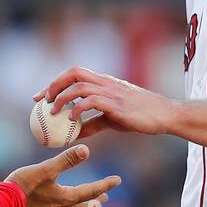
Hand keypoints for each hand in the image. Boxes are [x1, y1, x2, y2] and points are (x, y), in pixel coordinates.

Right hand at [5, 144, 121, 206]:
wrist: (1, 205)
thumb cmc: (23, 186)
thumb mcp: (45, 170)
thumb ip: (65, 160)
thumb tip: (86, 150)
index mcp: (65, 198)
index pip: (91, 191)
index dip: (105, 184)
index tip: (118, 180)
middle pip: (83, 206)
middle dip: (95, 200)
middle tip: (105, 197)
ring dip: (81, 206)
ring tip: (87, 204)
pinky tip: (58, 203)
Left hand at [34, 66, 174, 137]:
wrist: (165, 115)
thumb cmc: (140, 116)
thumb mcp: (112, 119)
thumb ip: (92, 123)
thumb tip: (73, 134)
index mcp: (103, 82)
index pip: (74, 74)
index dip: (55, 82)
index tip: (40, 97)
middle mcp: (105, 82)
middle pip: (73, 72)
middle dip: (54, 84)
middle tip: (42, 102)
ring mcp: (111, 91)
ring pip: (79, 85)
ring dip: (62, 97)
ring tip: (53, 112)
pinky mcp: (117, 104)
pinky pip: (92, 101)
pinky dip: (78, 109)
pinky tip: (71, 120)